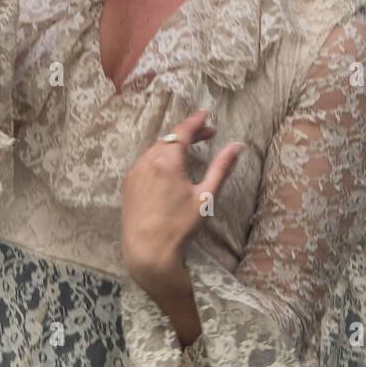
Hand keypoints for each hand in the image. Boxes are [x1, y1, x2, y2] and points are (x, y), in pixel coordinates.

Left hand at [121, 110, 245, 290]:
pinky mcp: (128, 184)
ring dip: (173, 145)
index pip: (182, 131)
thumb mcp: (206, 196)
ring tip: (190, 150)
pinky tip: (170, 168)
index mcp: (166, 162)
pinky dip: (159, 157)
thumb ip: (221, 167)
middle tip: (207, 134)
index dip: (196, 121)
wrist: (148, 252)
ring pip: (156, 149)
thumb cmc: (180, 226)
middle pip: (169, 138)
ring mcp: (134, 173)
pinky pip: (145, 162)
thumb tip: (238, 145)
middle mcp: (147, 162)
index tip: (207, 114)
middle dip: (188, 134)